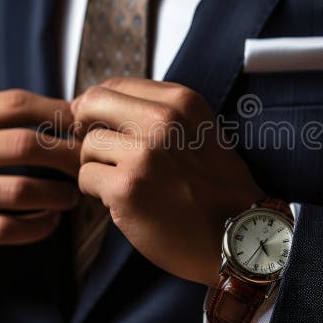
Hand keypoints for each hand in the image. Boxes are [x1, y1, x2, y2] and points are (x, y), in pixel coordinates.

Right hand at [0, 89, 80, 264]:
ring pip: (19, 191)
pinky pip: (8, 228)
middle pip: (22, 146)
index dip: (58, 112)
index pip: (16, 104)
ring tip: (72, 195)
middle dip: (65, 155)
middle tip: (86, 165)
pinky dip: (39, 225)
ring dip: (58, 194)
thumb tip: (79, 110)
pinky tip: (51, 219)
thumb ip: (13, 118)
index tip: (85, 127)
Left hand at [72, 78, 262, 286]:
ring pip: (87, 145)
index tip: (97, 124)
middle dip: (84, 127)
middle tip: (95, 150)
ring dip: (95, 166)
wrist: (238, 236)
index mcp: (182, 102)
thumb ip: (156, 114)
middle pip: (92, 104)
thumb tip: (89, 104)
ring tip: (120, 182)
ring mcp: (145, 154)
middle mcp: (164, 121)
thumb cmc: (215, 189)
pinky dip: (96, 192)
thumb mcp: (199, 132)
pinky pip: (86, 177)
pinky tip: (121, 201)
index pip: (115, 86)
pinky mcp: (128, 188)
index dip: (97, 106)